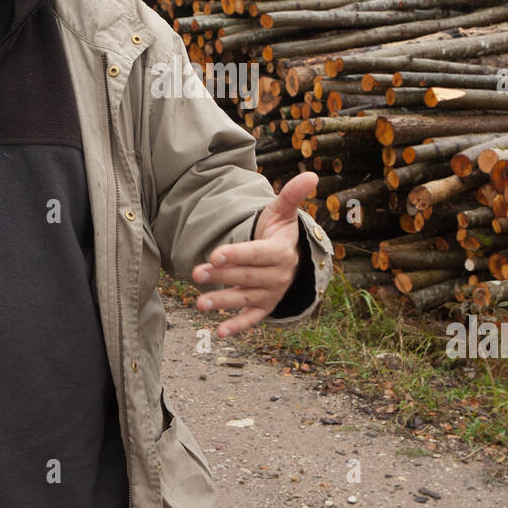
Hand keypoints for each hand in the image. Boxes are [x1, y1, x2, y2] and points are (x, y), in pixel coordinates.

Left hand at [192, 171, 317, 338]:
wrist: (290, 256)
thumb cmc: (279, 231)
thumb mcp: (283, 212)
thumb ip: (292, 195)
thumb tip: (312, 175)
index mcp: (281, 252)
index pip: (257, 254)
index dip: (236, 254)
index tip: (215, 255)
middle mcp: (279, 276)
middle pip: (246, 277)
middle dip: (221, 277)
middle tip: (196, 273)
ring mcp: (272, 293)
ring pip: (245, 298)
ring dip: (223, 302)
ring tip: (200, 305)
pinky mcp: (265, 307)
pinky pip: (252, 318)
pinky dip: (237, 326)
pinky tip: (220, 333)